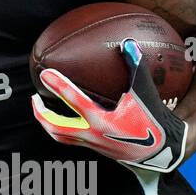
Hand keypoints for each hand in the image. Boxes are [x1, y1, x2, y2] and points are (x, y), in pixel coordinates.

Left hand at [31, 38, 187, 194]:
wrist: (161, 152)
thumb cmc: (153, 120)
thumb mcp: (145, 92)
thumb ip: (136, 67)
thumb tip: (127, 43)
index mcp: (100, 120)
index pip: (73, 100)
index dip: (57, 85)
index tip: (45, 73)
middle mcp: (92, 135)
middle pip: (55, 127)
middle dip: (41, 113)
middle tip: (35, 97)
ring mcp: (92, 144)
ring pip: (61, 137)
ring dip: (48, 123)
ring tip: (43, 110)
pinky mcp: (97, 148)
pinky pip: (72, 139)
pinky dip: (63, 128)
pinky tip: (67, 117)